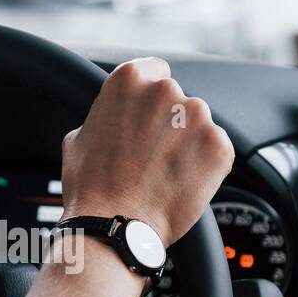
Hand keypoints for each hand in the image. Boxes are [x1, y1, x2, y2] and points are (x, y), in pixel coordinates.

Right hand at [61, 57, 232, 244]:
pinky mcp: (218, 145)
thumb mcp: (79, 136)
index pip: (155, 71)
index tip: (148, 118)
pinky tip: (181, 183)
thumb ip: (105, 115)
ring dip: (189, 144)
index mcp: (130, 78)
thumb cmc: (91, 186)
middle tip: (152, 155)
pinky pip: (217, 151)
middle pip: (178, 99)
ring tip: (165, 173)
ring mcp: (196, 116)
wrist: (112, 225)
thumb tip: (112, 117)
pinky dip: (206, 167)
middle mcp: (166, 89)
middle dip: (170, 123)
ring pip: (199, 125)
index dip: (151, 99)